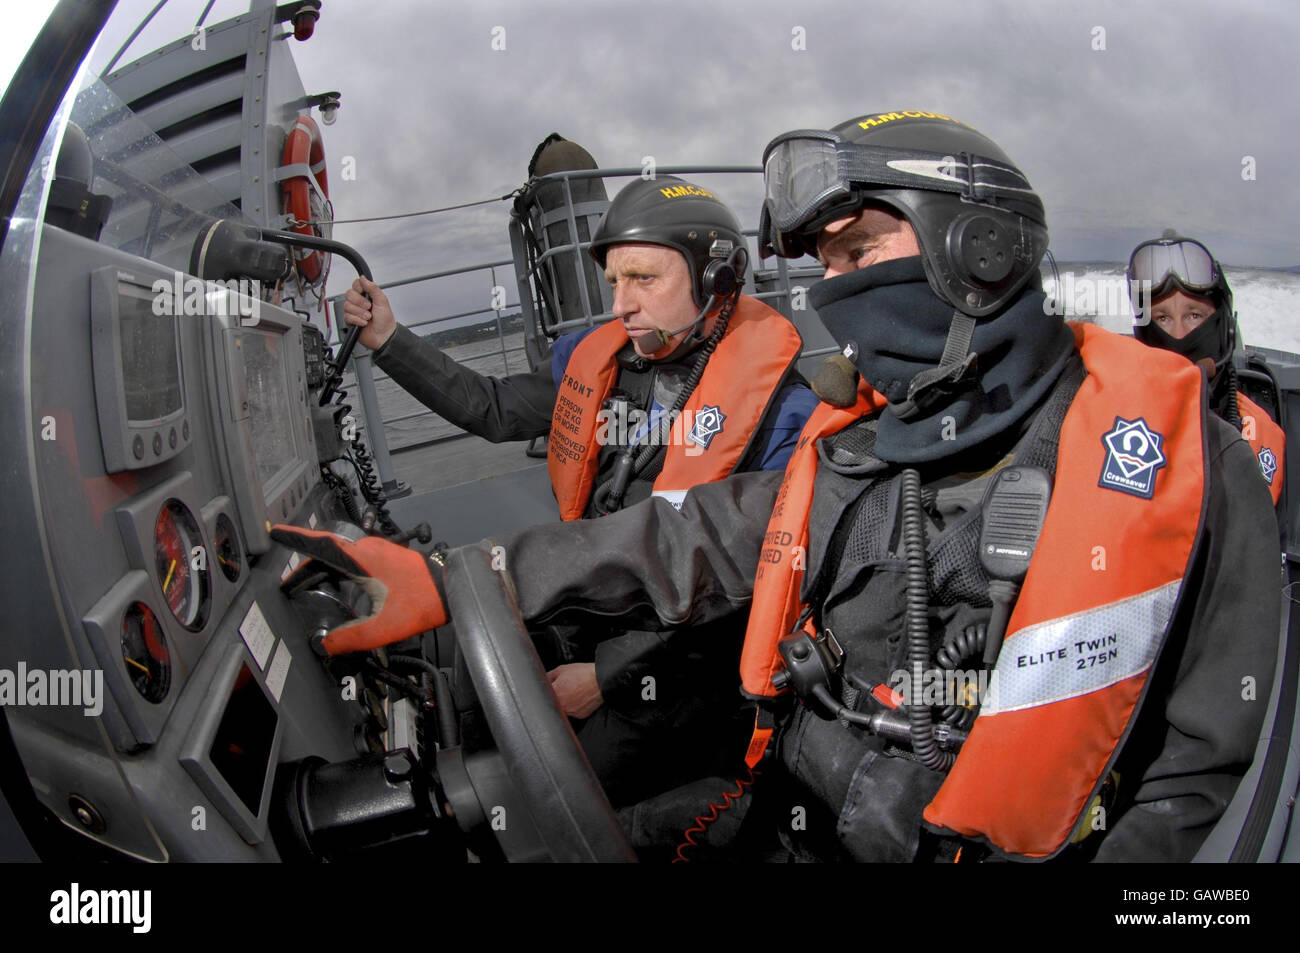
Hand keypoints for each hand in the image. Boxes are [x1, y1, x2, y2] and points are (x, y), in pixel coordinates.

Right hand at [271, 525, 446, 653]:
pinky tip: (339, 587)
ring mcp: (378, 551)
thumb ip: (351, 638)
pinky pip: (353, 560)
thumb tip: (326, 646)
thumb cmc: (422, 602)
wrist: (452, 587)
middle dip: (304, 567)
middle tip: (288, 584)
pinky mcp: (386, 558)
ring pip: (340, 556)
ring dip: (322, 569)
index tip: (275, 532)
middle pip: (326, 552)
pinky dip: (338, 570)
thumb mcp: (383, 627)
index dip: (295, 539)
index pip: (319, 544)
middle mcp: (367, 549)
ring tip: (308, 587)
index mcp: (361, 559)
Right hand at [343, 276, 396, 350]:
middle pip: (349, 294)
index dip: (358, 288)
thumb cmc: (385, 321)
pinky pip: (347, 317)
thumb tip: (363, 278)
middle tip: (369, 307)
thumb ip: (373, 288)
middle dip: (360, 302)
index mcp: (367, 295)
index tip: (364, 293)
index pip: (356, 284)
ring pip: (347, 306)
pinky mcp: (351, 321)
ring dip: (359, 312)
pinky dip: (357, 320)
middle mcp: (360, 302)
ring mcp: (354, 311)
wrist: (384, 336)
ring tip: (368, 317)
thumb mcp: (382, 301)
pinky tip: (364, 323)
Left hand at [547, 663, 603, 718]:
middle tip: (565, 687)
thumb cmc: (584, 674)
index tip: (553, 687)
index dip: (548, 690)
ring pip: (563, 708)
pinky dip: (575, 705)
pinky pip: (573, 711)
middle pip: (553, 703)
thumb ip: (548, 676)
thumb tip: (544, 680)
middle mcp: (562, 706)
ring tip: (574, 691)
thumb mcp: (562, 669)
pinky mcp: (579, 716)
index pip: (544, 695)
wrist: (600, 680)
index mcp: (555, 694)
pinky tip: (580, 697)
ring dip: (566, 701)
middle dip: (557, 695)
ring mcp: (571, 712)